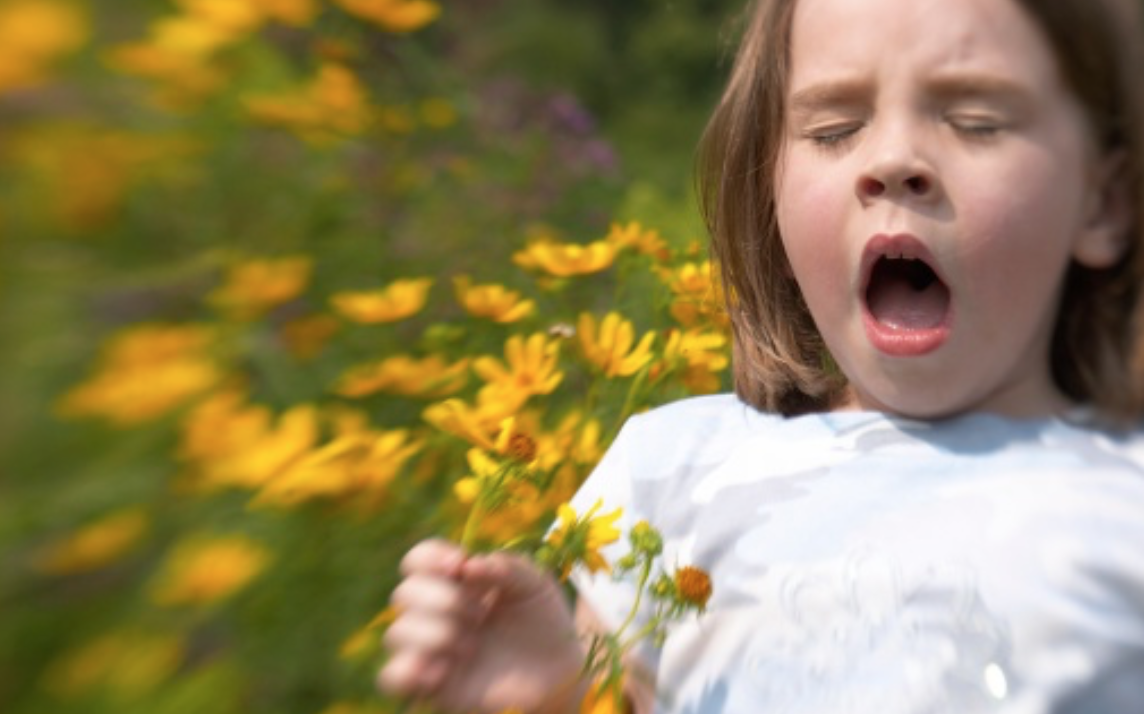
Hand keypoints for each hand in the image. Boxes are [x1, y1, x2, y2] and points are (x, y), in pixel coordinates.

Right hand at [377, 539, 586, 713]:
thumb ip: (509, 566)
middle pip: (403, 593)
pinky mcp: (431, 685)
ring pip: (396, 633)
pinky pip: (392, 676)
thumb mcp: (536, 585)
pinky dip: (410, 669)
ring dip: (436, 633)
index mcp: (456, 582)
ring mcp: (431, 649)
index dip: (430, 557)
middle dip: (443, 599)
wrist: (559, 673)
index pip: (418, 560)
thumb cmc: (544, 622)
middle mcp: (436, 613)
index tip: (460, 564)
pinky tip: (444, 670)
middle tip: (480, 614)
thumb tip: (469, 566)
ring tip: (472, 646)